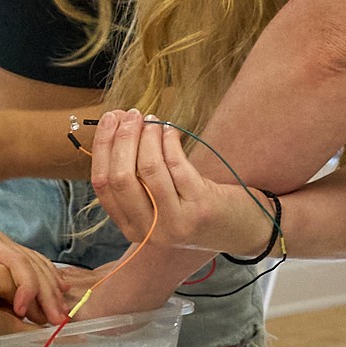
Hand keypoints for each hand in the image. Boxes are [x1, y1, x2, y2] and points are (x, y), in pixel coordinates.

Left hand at [0, 220, 66, 323]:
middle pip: (33, 267)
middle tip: (55, 321)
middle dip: (46, 295)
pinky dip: (51, 280)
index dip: (26, 285)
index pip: (17, 261)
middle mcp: (3, 244)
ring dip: (52, 292)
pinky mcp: (9, 260)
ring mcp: (8, 251)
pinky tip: (61, 292)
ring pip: (39, 268)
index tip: (22, 312)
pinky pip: (37, 267)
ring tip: (61, 316)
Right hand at [89, 109, 278, 256]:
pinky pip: (177, 165)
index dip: (103, 147)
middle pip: (120, 177)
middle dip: (123, 138)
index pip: (102, 185)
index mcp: (132, 228)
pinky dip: (169, 141)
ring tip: (153, 120)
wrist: (243, 230)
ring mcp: (175, 222)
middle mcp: (149, 231)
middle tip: (131, 115)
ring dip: (148, 136)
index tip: (109, 120)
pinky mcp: (200, 207)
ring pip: (148, 168)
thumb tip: (116, 128)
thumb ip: (137, 179)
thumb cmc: (196, 207)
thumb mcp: (160, 202)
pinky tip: (170, 130)